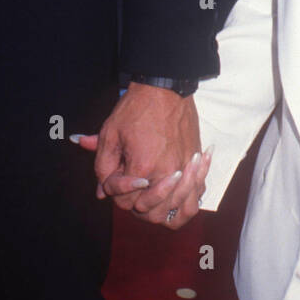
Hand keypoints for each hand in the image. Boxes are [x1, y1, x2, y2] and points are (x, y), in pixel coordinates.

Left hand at [73, 82, 200, 214]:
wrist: (164, 87)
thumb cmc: (137, 107)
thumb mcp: (109, 134)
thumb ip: (102, 167)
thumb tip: (101, 192)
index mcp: (142, 168)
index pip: (126, 202)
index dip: (115, 192)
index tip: (115, 176)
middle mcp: (167, 173)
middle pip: (153, 213)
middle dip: (138, 207)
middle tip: (133, 192)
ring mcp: (185, 168)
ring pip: (181, 209)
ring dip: (165, 210)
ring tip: (156, 201)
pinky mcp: (196, 161)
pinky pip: (198, 192)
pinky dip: (189, 198)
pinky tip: (179, 192)